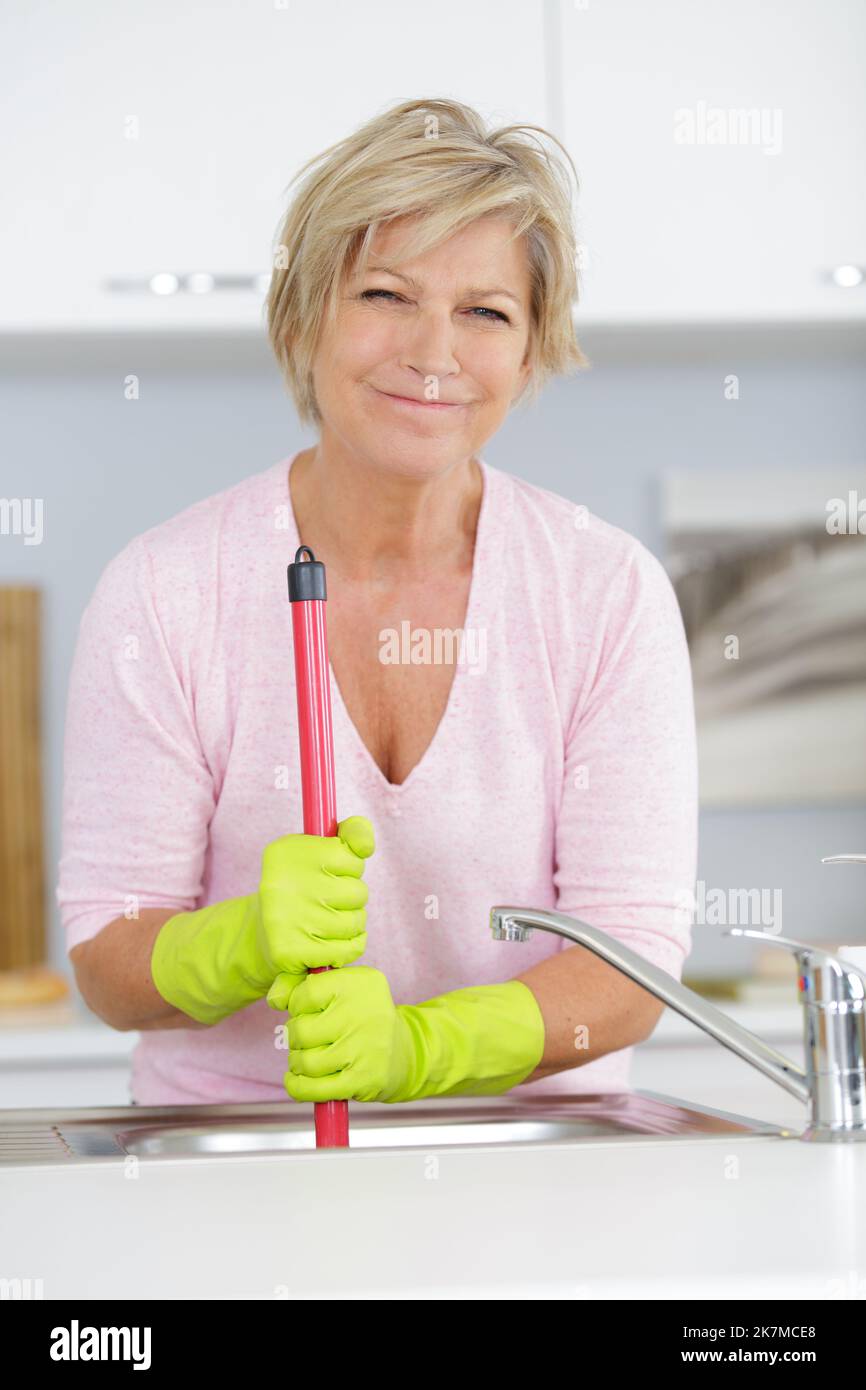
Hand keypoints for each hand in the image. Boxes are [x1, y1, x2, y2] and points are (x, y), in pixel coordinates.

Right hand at [150, 814, 373, 1025]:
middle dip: (351, 899)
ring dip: (350, 924)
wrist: (260, 936)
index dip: (349, 868)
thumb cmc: (303, 888)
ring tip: (325, 922)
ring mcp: (283, 919)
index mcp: (286, 852)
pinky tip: (330, 943)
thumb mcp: (319, 850)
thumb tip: (366, 845)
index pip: (352, 857)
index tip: (330, 872)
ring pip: (355, 922)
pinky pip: (348, 948)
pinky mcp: (290, 952)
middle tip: (326, 901)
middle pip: (358, 892)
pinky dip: (347, 948)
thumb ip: (352, 834)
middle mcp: (279, 883)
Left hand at [272, 966, 546, 1104]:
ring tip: (307, 1058)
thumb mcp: (346, 989)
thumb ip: (304, 985)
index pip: (306, 992)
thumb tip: (274, 997)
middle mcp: (365, 1012)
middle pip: (301, 1029)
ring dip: (298, 1063)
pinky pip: (313, 1088)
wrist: (407, 1052)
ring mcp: (365, 1048)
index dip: (297, 1006)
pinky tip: (299, 1079)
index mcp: (360, 983)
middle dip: (296, 1037)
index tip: (306, 1011)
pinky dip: (298, 1086)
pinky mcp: (362, 1079)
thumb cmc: (366, 1018)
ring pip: (305, 1060)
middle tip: (306, 1039)